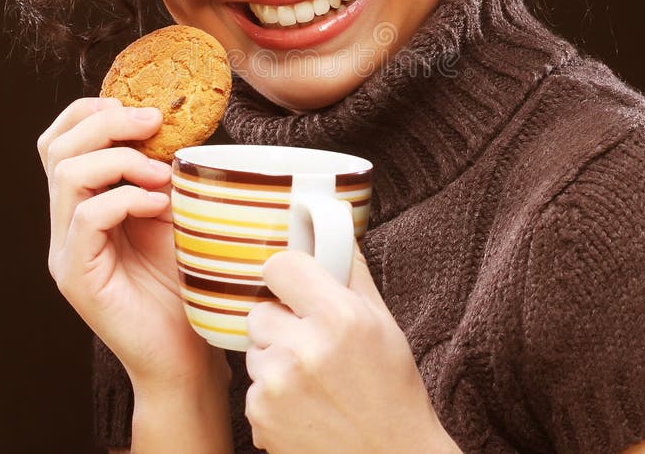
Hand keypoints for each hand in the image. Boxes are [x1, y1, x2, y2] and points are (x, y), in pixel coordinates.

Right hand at [39, 97, 225, 387]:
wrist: (186, 352)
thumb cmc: (187, 280)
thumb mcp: (176, 211)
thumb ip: (162, 172)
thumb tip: (176, 124)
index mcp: (85, 202)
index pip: (62, 140)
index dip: (92, 112)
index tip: (142, 111)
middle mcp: (66, 223)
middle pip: (56, 148)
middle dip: (106, 123)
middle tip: (154, 123)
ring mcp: (66, 250)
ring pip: (66, 175)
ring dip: (121, 160)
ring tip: (161, 175)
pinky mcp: (77, 275)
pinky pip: (86, 217)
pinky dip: (125, 198)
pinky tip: (158, 205)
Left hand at [244, 248, 458, 453]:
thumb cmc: (392, 389)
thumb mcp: (383, 322)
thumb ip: (352, 272)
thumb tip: (333, 227)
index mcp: (339, 317)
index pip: (280, 266)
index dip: (287, 273)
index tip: (294, 284)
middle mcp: (303, 349)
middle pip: (260, 311)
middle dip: (280, 321)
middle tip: (310, 340)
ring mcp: (277, 387)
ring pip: (254, 349)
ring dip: (275, 358)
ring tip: (311, 377)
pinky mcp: (260, 418)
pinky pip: (252, 387)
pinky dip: (271, 394)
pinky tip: (303, 404)